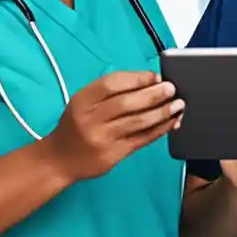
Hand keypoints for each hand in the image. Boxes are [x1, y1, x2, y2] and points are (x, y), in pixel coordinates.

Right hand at [44, 71, 183, 181]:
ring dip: (163, 112)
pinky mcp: (114, 154)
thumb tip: (149, 82)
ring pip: (139, 121)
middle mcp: (91, 118)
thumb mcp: (83, 103)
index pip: (113, 83)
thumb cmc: (76, 126)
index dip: (138, 78)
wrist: (59, 160)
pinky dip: (160, 129)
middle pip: (128, 102)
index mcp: (83, 100)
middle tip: (172, 88)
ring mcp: (103, 138)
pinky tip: (171, 122)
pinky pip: (142, 139)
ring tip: (178, 104)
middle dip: (154, 94)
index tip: (156, 76)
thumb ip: (109, 92)